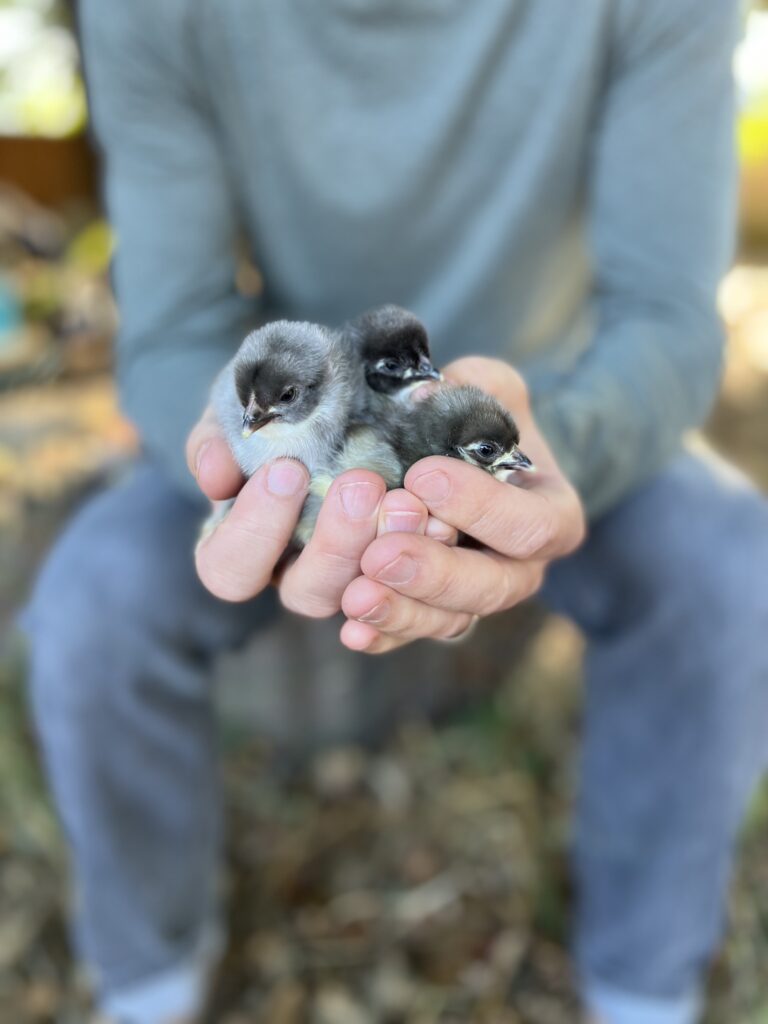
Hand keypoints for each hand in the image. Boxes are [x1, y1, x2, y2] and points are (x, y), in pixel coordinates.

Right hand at [187, 405, 455, 612]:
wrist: (377, 389)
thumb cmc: (297, 402)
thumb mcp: (250, 402)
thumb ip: (222, 433)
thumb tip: (215, 475)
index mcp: (250, 543)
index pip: (229, 569)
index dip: (254, 531)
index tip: (287, 470)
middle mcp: (304, 573)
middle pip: (307, 595)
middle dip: (335, 545)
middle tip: (362, 485)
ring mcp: (362, 582)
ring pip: (368, 600)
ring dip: (389, 555)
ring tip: (411, 503)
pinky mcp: (418, 580)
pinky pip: (427, 606)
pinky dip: (433, 579)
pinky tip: (443, 527)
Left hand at [339, 357, 585, 652]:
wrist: (474, 463)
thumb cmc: (486, 424)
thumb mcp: (494, 391)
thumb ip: (474, 388)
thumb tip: (424, 395)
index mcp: (551, 516)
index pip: (529, 525)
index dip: (480, 506)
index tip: (424, 475)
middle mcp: (520, 569)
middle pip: (488, 589)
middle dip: (434, 573)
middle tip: (383, 552)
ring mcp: (475, 598)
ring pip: (447, 622)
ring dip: (401, 610)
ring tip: (357, 595)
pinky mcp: (432, 614)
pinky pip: (410, 635)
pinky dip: (382, 634)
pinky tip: (351, 630)